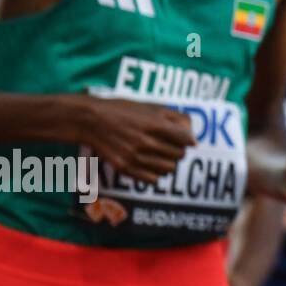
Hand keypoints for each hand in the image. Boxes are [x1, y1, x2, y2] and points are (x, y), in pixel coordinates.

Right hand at [77, 94, 195, 183]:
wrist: (92, 120)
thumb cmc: (125, 110)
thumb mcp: (153, 107)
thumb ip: (177, 119)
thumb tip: (194, 139)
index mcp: (155, 124)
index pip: (186, 140)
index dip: (188, 140)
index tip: (183, 139)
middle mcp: (146, 142)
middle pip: (179, 155)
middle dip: (179, 151)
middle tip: (170, 146)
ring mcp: (134, 156)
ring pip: (168, 169)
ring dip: (169, 163)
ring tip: (161, 156)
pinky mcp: (124, 167)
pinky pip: (152, 179)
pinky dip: (156, 174)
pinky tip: (150, 164)